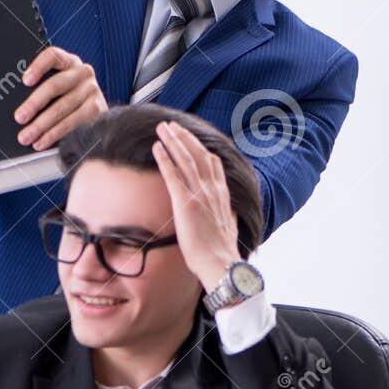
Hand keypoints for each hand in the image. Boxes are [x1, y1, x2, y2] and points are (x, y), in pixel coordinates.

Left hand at [15, 46, 105, 150]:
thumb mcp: (55, 87)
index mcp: (68, 61)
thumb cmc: (66, 97)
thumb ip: (40, 87)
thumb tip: (14, 101)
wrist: (95, 111)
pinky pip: (73, 122)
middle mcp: (82, 72)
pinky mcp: (97, 109)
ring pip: (62, 107)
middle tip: (19, 118)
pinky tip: (43, 141)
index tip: (25, 81)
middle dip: (34, 103)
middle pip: (55, 85)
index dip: (38, 67)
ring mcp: (91, 90)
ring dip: (42, 125)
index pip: (52, 56)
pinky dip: (55, 134)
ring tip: (27, 136)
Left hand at [151, 120, 240, 291]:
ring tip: (163, 128)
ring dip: (173, 141)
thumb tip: (232, 212)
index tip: (190, 138)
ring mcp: (199, 194)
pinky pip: (173, 174)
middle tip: (172, 124)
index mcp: (222, 194)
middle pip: (197, 154)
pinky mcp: (185, 203)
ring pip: (185, 159)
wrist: (220, 263)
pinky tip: (156, 147)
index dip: (200, 147)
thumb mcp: (231, 227)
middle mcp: (212, 189)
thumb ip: (230, 215)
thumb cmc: (222, 252)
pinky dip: (165, 158)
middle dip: (184, 137)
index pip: (212, 162)